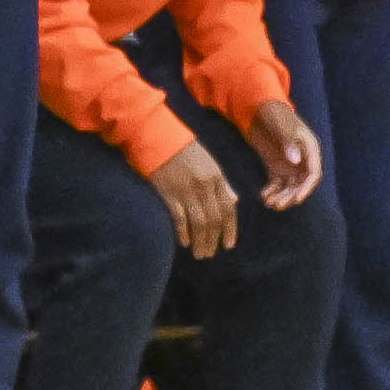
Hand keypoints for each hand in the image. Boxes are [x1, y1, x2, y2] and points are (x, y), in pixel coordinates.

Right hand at [154, 141, 241, 257]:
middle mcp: (204, 186)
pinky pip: (180, 217)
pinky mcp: (168, 192)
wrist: (157, 135)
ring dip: (201, 241)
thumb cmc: (182, 148)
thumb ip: (221, 183)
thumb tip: (232, 201)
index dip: (230, 229)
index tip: (228, 245)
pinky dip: (184, 232)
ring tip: (200, 254)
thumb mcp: (208, 162)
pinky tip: (185, 243)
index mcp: (216, 177)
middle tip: (210, 254)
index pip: (228, 209)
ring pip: (200, 222)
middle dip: (214, 240)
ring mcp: (186, 190)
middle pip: (214, 219)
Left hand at [242, 97, 322, 207]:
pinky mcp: (276, 166)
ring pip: (289, 186)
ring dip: (281, 196)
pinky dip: (272, 191)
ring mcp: (289, 164)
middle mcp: (302, 159)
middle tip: (277, 205)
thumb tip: (295, 161)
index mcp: (309, 148)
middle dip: (291, 195)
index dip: (306, 187)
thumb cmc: (273, 113)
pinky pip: (277, 183)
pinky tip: (264, 196)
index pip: (313, 173)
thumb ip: (288, 140)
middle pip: (301, 183)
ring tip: (269, 203)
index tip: (297, 199)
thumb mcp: (280, 124)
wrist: (257, 108)